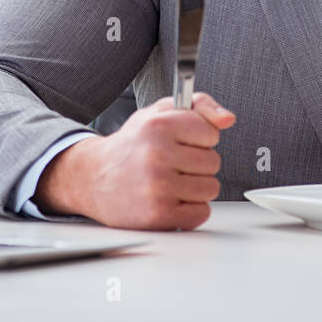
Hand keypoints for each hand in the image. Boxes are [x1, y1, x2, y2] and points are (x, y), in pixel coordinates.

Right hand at [37, 91, 234, 230]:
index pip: (211, 133)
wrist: (93, 178)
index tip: (182, 141)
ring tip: (170, 181)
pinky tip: (169, 199)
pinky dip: (190, 209)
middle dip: (196, 163)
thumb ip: (199, 106)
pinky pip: (201, 213)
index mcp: (159, 125)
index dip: (199, 138)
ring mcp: (158, 187)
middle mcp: (157, 155)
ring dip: (195, 187)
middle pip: (213, 162)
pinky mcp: (159, 215)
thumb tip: (228, 119)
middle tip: (172, 163)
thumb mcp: (160, 112)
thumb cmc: (132, 145)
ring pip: (211, 188)